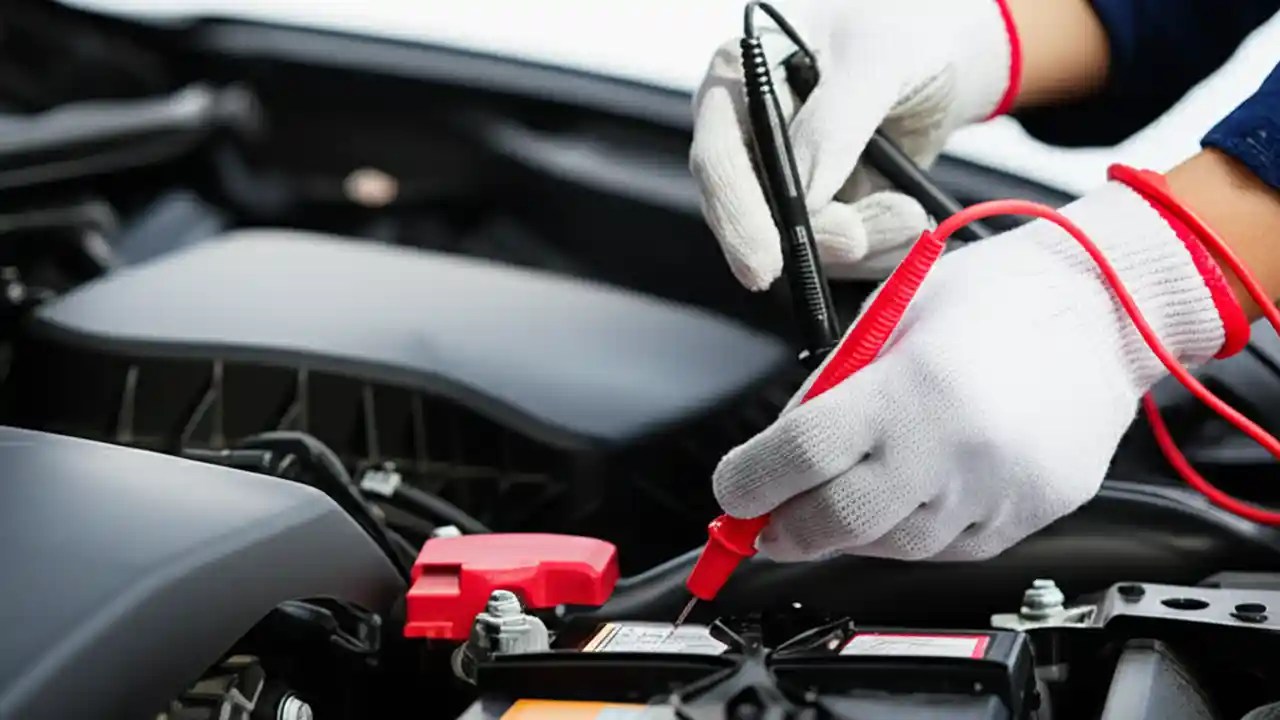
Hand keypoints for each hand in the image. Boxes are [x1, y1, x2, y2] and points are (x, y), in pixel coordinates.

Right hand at [689, 0, 1017, 288]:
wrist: (942, 56)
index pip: (719, 159)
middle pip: (753, 217)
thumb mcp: (874, 60)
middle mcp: (751, 140)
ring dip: (864, 241)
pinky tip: (910, 218)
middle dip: (816, 237)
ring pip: (803, 245)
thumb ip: (833, 125)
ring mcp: (786, 181)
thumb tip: (802, 198)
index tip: (765, 265)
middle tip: (862, 238)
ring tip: (911, 212)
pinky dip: (880, 249)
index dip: (736, 215)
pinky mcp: (824, 211)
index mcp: (739, 84)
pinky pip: (841, 255)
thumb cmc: (900, 32)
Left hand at [711, 180, 1237, 561]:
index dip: (750, 482)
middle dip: (787, 530)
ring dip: (848, 533)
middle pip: (838, 521)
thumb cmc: (999, 298)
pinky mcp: (1026, 518)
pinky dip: (906, 534)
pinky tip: (902, 500)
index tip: (733, 492)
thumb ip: (835, 385)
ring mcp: (994, 492)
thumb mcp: (894, 313)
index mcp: (912, 386)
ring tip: (836, 502)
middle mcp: (953, 449)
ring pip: (891, 547)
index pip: (800, 454)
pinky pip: (946, 550)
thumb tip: (782, 446)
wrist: (1107, 310)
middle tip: (766, 522)